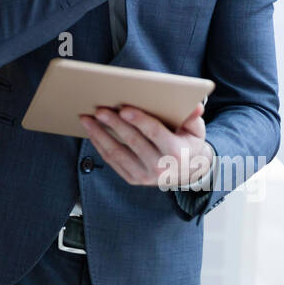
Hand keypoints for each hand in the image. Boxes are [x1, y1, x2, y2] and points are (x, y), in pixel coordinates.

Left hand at [79, 102, 212, 188]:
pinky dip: (99, 145)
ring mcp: (144, 176)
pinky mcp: (133, 179)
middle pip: (132, 141)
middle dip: (114, 124)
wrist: (188, 173)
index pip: (155, 133)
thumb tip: (197, 105)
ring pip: (117, 153)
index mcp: (176, 152)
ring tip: (86, 119)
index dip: (139, 120)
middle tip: (99, 110)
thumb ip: (194, 117)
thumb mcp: (196, 131)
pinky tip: (91, 132)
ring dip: (99, 135)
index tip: (123, 109)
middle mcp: (160, 167)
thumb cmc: (188, 144)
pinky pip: (112, 161)